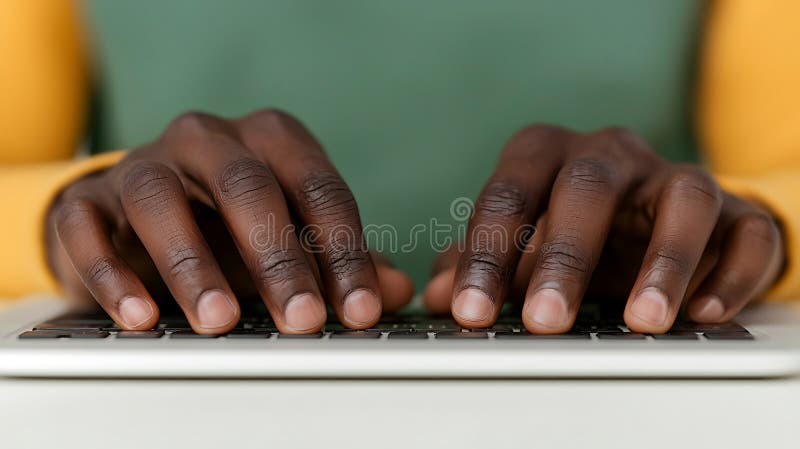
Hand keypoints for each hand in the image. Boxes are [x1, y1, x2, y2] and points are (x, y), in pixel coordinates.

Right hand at [47, 110, 412, 333]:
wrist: (138, 214)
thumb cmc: (230, 224)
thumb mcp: (291, 236)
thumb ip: (339, 261)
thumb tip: (395, 292)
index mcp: (270, 140)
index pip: (319, 188)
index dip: (344, 252)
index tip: (361, 309)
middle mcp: (208, 139)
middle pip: (247, 186)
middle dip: (279, 258)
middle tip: (301, 319)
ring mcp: (143, 164)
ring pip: (162, 200)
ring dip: (192, 264)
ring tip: (218, 321)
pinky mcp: (87, 200)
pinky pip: (90, 228)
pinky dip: (113, 274)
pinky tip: (141, 315)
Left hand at [424, 125, 784, 332]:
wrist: (656, 222)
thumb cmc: (572, 231)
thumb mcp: (522, 244)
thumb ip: (482, 263)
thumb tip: (441, 297)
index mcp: (546, 155)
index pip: (509, 195)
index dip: (487, 253)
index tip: (471, 313)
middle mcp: (610, 154)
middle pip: (586, 187)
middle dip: (563, 256)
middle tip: (544, 320)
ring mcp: (675, 177)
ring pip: (680, 199)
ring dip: (662, 261)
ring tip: (640, 321)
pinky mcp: (735, 210)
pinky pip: (744, 231)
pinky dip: (727, 272)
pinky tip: (702, 313)